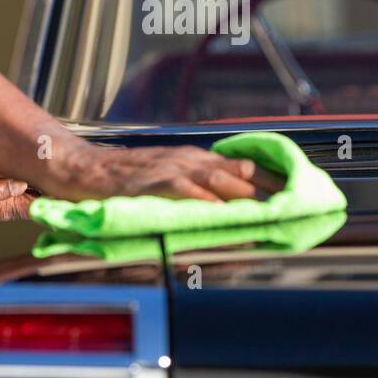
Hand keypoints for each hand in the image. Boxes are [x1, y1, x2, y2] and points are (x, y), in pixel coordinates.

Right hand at [49, 142, 284, 201]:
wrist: (80, 168)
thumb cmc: (120, 180)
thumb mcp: (162, 177)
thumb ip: (191, 189)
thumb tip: (220, 208)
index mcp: (193, 160)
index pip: (243, 167)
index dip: (271, 182)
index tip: (297, 195)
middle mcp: (189, 160)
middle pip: (240, 174)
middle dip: (269, 192)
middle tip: (295, 209)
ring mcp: (173, 169)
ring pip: (220, 182)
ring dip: (249, 200)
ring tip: (273, 215)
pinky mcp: (155, 182)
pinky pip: (189, 194)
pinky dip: (210, 205)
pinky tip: (226, 217)